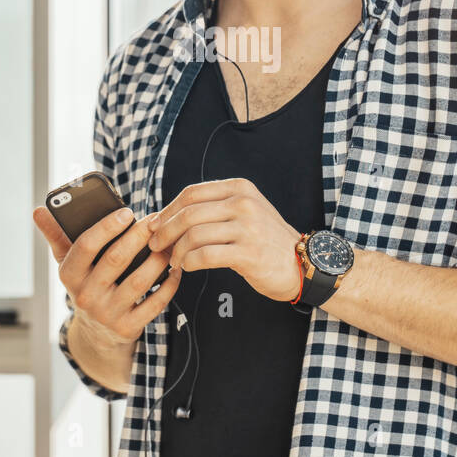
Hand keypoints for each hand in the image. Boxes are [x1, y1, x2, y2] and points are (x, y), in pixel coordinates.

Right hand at [32, 204, 181, 344]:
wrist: (96, 334)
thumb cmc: (86, 285)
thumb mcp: (68, 264)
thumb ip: (56, 235)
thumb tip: (39, 210)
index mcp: (69, 275)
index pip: (85, 246)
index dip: (107, 227)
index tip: (127, 211)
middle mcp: (86, 296)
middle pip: (116, 259)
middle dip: (138, 236)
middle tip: (155, 220)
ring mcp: (107, 314)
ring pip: (139, 281)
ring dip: (158, 259)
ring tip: (168, 242)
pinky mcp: (128, 328)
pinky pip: (155, 303)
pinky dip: (169, 284)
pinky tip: (175, 268)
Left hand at [146, 178, 302, 301]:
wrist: (302, 264)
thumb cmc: (266, 240)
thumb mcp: (245, 211)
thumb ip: (214, 207)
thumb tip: (168, 215)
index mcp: (240, 188)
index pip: (191, 193)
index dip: (167, 210)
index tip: (154, 225)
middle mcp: (244, 203)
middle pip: (188, 213)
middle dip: (164, 231)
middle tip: (155, 245)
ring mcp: (248, 227)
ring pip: (193, 235)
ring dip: (176, 250)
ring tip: (173, 260)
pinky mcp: (248, 253)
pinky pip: (205, 256)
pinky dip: (189, 262)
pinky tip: (187, 267)